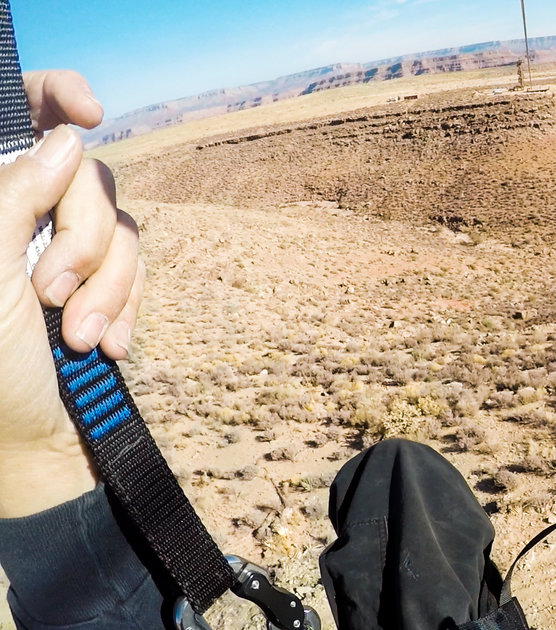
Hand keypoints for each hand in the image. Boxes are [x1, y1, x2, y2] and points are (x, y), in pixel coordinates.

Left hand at [0, 71, 143, 517]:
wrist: (39, 453)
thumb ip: (14, 199)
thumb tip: (64, 140)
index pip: (17, 126)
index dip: (50, 97)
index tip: (89, 109)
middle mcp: (18, 222)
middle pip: (80, 176)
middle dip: (81, 239)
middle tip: (51, 295)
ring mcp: (59, 254)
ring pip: (117, 224)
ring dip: (109, 287)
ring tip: (82, 339)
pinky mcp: (100, 284)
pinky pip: (138, 265)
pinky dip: (128, 306)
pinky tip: (109, 346)